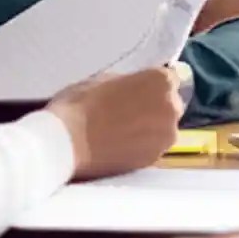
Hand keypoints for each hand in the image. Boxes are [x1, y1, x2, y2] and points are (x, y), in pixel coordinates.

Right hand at [45, 64, 187, 180]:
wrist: (66, 143)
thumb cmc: (80, 104)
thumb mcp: (105, 78)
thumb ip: (130, 81)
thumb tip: (137, 88)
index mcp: (161, 81)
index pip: (171, 78)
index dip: (153, 85)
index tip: (140, 91)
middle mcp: (172, 107)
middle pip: (170, 104)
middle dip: (154, 106)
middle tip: (127, 112)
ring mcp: (166, 136)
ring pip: (163, 128)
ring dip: (150, 128)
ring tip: (121, 131)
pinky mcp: (155, 159)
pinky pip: (153, 147)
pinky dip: (142, 146)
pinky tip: (120, 145)